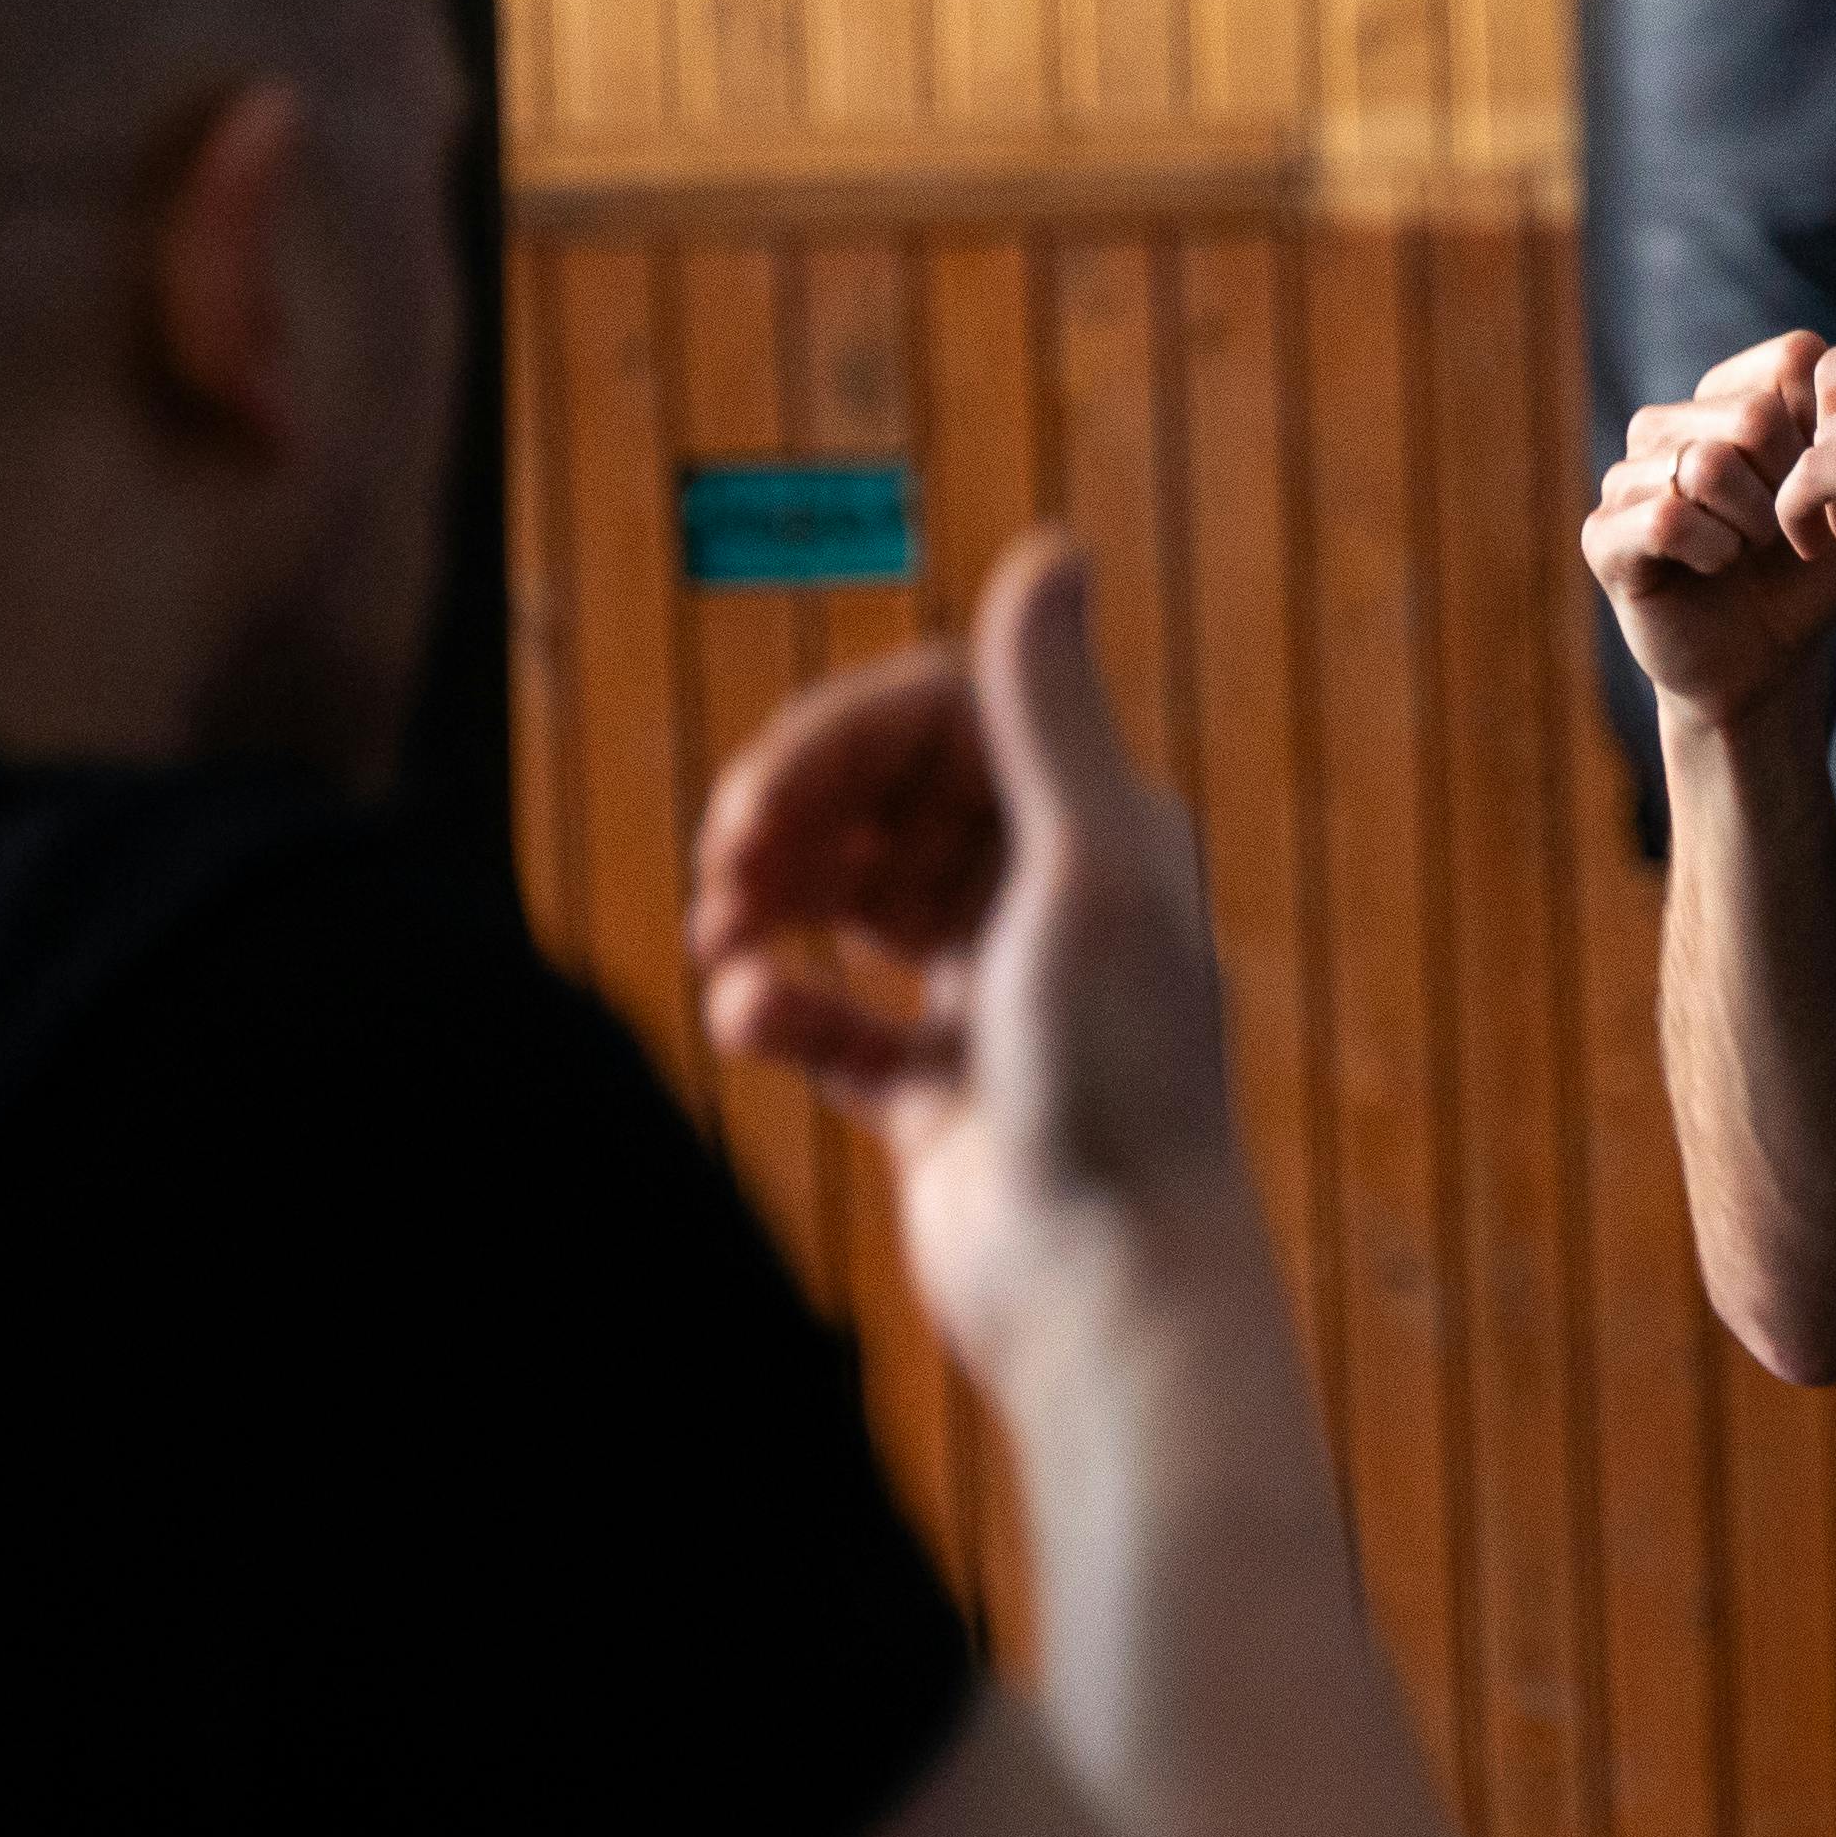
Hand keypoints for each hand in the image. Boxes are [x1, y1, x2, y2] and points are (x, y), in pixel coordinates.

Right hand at [692, 529, 1250, 1373]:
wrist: (1104, 1290)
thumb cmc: (1111, 1078)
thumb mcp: (1086, 871)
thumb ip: (1050, 713)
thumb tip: (1053, 546)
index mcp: (1098, 831)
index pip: (939, 721)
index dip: (838, 739)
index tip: (762, 802)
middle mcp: (1050, 901)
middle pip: (886, 800)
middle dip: (796, 815)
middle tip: (726, 861)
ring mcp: (992, 999)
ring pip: (851, 901)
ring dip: (775, 899)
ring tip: (724, 936)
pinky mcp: (940, 1092)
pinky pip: (837, 1018)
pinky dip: (784, 1005)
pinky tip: (751, 1016)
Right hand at [1584, 330, 1835, 728]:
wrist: (1769, 666)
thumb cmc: (1811, 579)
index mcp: (1724, 400)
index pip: (1790, 359)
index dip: (1827, 430)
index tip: (1828, 490)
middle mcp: (1668, 426)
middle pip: (1750, 414)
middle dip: (1789, 487)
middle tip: (1785, 535)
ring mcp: (1627, 477)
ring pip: (1706, 464)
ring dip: (1751, 525)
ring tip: (1749, 553)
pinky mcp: (1603, 534)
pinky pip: (1666, 517)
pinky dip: (1711, 551)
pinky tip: (1715, 569)